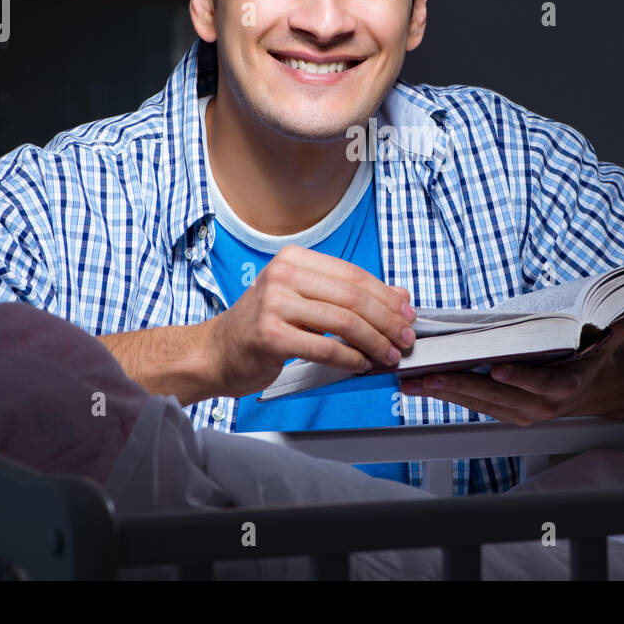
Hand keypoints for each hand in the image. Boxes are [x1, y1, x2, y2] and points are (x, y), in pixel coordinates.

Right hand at [199, 245, 417, 396]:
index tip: (407, 315)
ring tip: (388, 355)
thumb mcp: (306, 301)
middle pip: (352, 297)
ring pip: (343, 322)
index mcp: (294, 258)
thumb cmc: (263, 327)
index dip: (386, 296)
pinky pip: (324, 348)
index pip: (353, 275)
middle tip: (404, 339)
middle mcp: (283, 274)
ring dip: (373, 342)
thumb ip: (349, 296)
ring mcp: (274, 303)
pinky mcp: (269, 335)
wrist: (217, 352)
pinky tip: (361, 364)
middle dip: (387, 321)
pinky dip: (349, 359)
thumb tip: (400, 297)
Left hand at [398, 303, 623, 425]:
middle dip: (460, 386)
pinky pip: (469, 401)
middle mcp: (538, 405)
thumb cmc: (593, 356)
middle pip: (496, 397)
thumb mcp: (612, 335)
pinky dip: (444, 392)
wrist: (593, 387)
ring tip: (413, 379)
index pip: (541, 387)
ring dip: (443, 391)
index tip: (496, 369)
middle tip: (429, 374)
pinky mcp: (499, 408)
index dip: (519, 380)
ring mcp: (517, 410)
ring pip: (476, 402)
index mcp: (565, 387)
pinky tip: (419, 382)